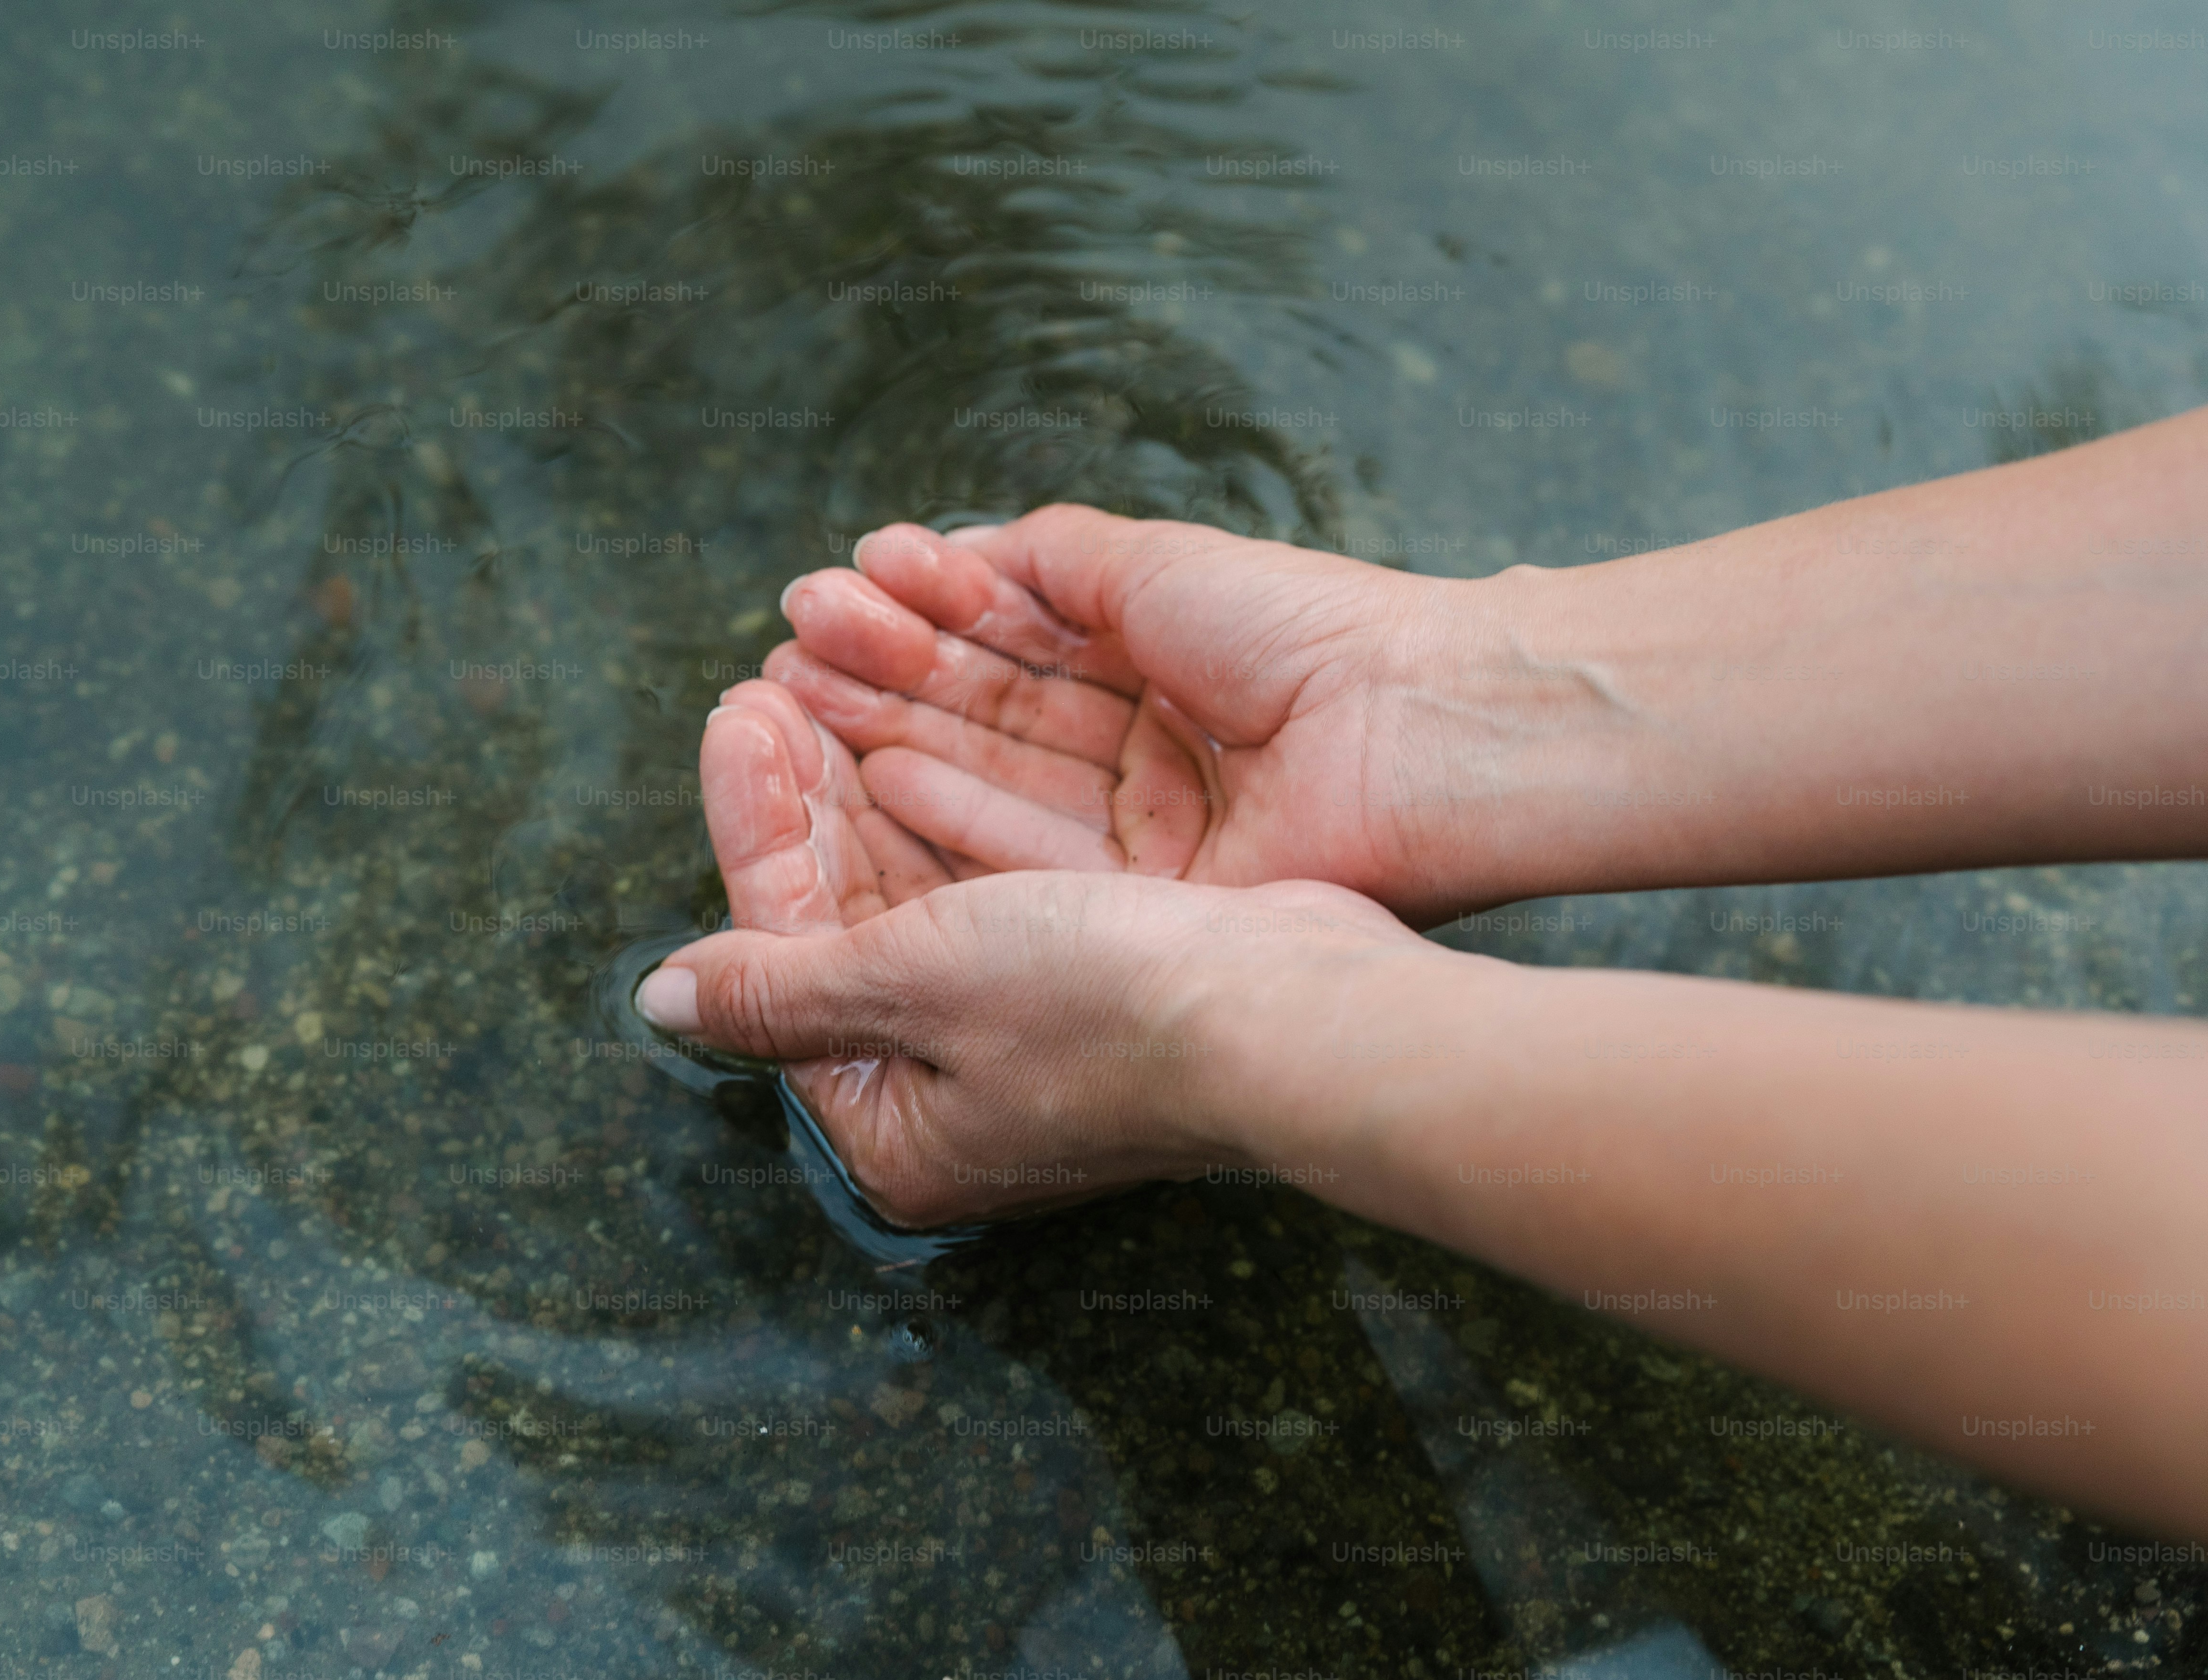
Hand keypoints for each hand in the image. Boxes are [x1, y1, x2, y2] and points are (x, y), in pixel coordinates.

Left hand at [637, 682, 1424, 1225]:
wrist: (1299, 1017)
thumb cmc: (1110, 1012)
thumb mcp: (915, 985)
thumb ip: (780, 988)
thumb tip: (660, 1000)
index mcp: (891, 1124)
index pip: (776, 949)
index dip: (753, 823)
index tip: (742, 715)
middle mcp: (946, 1091)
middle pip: (838, 921)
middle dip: (805, 798)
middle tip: (775, 685)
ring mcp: (1018, 1039)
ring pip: (908, 895)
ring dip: (865, 790)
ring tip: (828, 686)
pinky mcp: (1083, 986)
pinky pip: (978, 888)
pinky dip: (944, 810)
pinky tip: (916, 736)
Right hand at [758, 506, 1488, 923]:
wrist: (1419, 731)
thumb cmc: (1306, 633)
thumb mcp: (1153, 567)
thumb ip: (1047, 562)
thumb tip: (951, 553)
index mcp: (1152, 672)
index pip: (1010, 647)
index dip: (918, 621)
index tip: (833, 593)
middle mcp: (1137, 758)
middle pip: (986, 715)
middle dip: (883, 674)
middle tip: (788, 642)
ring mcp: (1137, 835)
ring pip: (990, 780)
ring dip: (893, 730)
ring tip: (799, 689)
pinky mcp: (1141, 903)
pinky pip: (1025, 857)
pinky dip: (948, 810)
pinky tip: (873, 766)